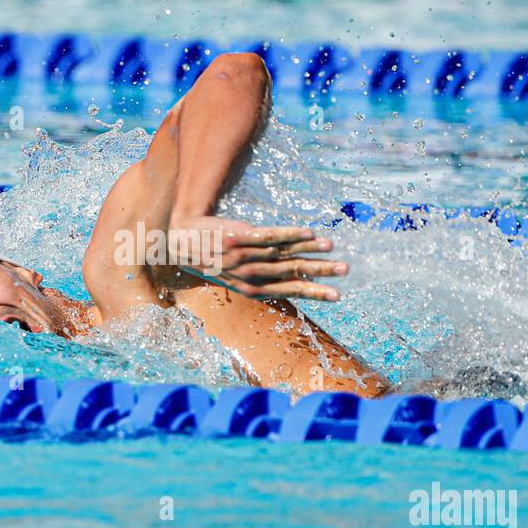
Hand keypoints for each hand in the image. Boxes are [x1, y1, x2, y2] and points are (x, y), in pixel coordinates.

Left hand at [166, 215, 346, 300]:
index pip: (290, 291)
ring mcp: (246, 256)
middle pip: (293, 273)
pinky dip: (290, 234)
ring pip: (284, 254)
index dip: (314, 293)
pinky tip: (308, 231)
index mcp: (252, 289)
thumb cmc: (212, 261)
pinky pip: (271, 236)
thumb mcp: (235, 278)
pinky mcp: (241, 237)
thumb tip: (288, 277)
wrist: (183, 243)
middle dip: (320, 273)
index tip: (337, 296)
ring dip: (310, 249)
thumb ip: (260, 279)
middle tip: (344, 271)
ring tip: (332, 247)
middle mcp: (252, 275)